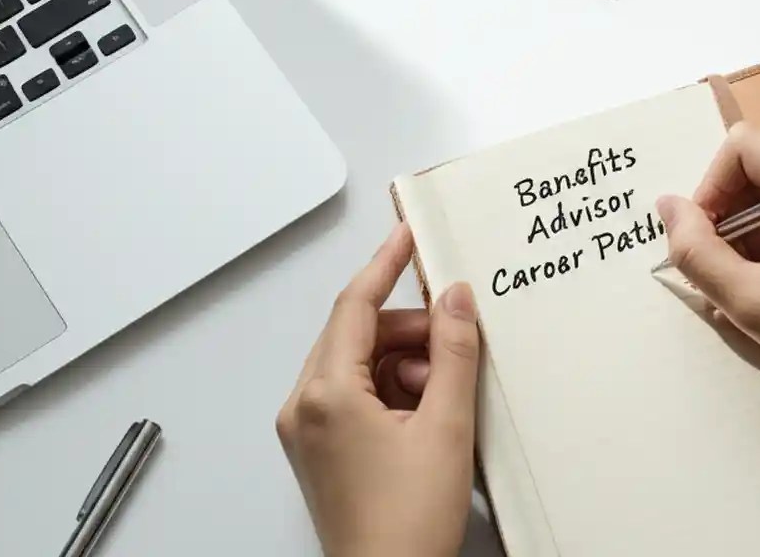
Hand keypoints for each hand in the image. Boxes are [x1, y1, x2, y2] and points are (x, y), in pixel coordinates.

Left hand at [276, 224, 481, 556]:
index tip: (406, 235)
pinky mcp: (316, 449)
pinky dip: (389, 392)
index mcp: (325, 394)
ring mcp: (305, 430)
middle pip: (357, 335)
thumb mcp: (447, 427)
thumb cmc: (407, 525)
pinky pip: (351, 396)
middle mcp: (303, 406)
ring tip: (444, 397)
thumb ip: (455, 353)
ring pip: (357, 366)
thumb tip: (455, 299)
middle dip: (410, 334)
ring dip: (403, 366)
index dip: (385, 264)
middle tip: (456, 342)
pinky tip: (425, 416)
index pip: (355, 305)